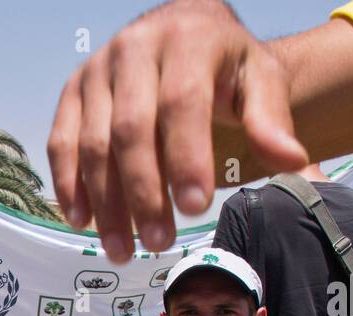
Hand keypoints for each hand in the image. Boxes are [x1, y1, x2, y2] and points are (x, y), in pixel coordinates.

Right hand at [47, 0, 305, 258]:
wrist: (184, 28)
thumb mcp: (260, 80)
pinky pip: (61, 142)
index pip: (180, 102)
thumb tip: (291, 162)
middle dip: (143, 192)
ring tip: (123, 250)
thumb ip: (270, 121)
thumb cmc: (225, 65)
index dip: (186, 157)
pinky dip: (69, 185)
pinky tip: (83, 221)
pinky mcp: (73, 90)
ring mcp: (97, 69)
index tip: (196, 208)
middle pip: (130, 129)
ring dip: (106, 203)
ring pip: (92, 143)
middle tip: (160, 242)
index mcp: (187, 39)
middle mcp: (134, 48)